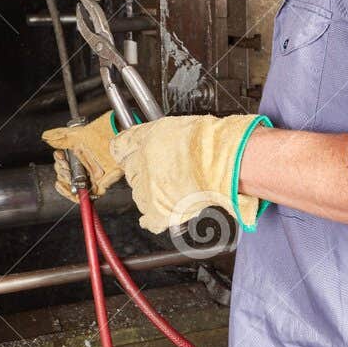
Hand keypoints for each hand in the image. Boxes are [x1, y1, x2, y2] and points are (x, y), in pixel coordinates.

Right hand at [42, 112, 121, 199]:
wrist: (121, 142)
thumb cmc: (107, 134)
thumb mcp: (80, 134)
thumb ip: (61, 137)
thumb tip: (46, 137)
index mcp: (80, 155)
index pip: (62, 162)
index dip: (59, 160)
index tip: (60, 156)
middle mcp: (85, 166)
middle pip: (63, 174)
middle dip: (61, 169)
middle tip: (66, 164)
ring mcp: (90, 177)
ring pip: (68, 184)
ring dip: (64, 179)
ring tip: (69, 172)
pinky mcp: (97, 187)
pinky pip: (79, 196)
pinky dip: (69, 193)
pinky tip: (64, 186)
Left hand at [109, 113, 265, 234]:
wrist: (227, 161)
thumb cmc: (213, 141)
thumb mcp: (179, 125)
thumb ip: (160, 134)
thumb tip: (154, 139)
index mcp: (145, 139)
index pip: (120, 146)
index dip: (127, 150)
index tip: (129, 153)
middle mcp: (142, 163)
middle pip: (131, 171)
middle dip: (143, 171)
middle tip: (163, 170)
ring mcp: (149, 188)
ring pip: (139, 194)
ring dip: (151, 192)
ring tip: (173, 188)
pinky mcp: (160, 209)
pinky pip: (149, 220)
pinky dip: (152, 221)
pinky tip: (153, 218)